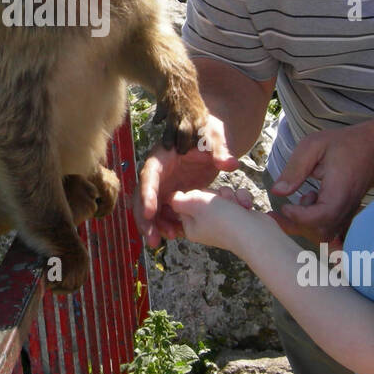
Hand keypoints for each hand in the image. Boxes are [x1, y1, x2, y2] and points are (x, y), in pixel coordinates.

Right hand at [135, 113, 237, 247]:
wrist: (210, 138)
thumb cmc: (208, 132)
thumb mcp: (214, 137)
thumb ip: (220, 150)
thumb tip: (229, 163)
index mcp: (162, 156)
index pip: (149, 176)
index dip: (147, 195)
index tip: (150, 212)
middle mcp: (157, 173)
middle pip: (144, 197)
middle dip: (146, 220)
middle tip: (152, 240)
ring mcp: (163, 184)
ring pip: (152, 208)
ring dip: (155, 225)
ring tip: (166, 239)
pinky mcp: (171, 194)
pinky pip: (164, 212)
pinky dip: (167, 223)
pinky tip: (175, 234)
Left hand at [168, 186, 256, 252]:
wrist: (256, 234)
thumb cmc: (223, 220)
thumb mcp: (194, 204)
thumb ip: (179, 200)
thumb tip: (172, 198)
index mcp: (191, 227)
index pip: (186, 202)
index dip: (195, 195)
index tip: (201, 199)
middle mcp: (206, 226)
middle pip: (205, 196)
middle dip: (216, 194)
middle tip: (221, 203)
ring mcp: (224, 222)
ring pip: (223, 195)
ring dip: (230, 196)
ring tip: (235, 206)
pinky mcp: (240, 217)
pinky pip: (237, 198)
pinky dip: (242, 200)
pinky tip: (245, 207)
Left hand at [270, 123, 373, 245]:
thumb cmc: (344, 144)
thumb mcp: (314, 146)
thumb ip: (295, 168)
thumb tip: (277, 191)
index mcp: (340, 190)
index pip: (321, 217)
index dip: (299, 217)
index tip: (284, 206)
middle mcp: (346, 207)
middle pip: (321, 233)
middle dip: (297, 225)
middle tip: (279, 212)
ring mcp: (348, 214)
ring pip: (325, 236)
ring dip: (304, 225)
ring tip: (297, 203)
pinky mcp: (345, 215)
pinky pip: (328, 230)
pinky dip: (312, 224)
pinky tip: (307, 203)